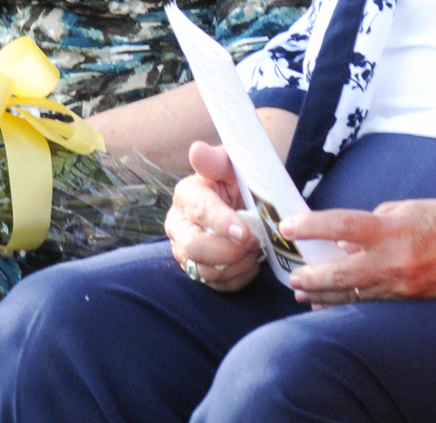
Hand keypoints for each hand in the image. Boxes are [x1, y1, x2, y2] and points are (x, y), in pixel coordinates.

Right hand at [164, 142, 262, 293]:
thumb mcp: (229, 163)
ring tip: (256, 250)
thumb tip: (197, 150)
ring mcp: (186, 252)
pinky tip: (250, 262)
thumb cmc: (235, 180)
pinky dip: (238, 278)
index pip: (200, 212)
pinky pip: (218, 285)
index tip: (244, 232)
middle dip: (227, 251)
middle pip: (194, 248)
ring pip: (207, 271)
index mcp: (186, 195)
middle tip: (254, 243)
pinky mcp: (199, 271)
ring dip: (237, 264)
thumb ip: (214, 159)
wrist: (242, 200)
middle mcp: (179, 226)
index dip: (222, 223)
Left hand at [281, 199, 435, 305]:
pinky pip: (372, 304)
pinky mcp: (410, 300)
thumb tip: (343, 242)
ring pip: (354, 294)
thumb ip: (371, 223)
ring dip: (324, 295)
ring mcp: (401, 284)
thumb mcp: (405, 209)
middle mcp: (393, 260)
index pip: (340, 225)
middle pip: (340, 273)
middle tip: (292, 276)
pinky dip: (349, 304)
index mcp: (390, 230)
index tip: (288, 226)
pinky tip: (331, 305)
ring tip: (302, 293)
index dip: (310, 226)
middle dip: (311, 277)